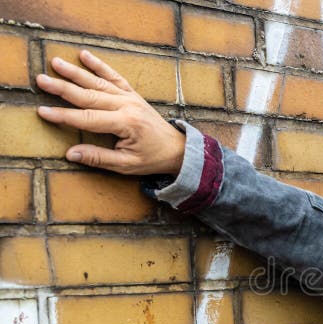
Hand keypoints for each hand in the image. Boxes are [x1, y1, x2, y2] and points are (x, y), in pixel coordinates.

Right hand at [36, 50, 185, 175]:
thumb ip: (99, 158)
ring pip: (98, 82)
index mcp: (125, 123)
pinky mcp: (133, 94)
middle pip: (89, 95)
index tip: (43, 112)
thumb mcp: (127, 165)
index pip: (88, 118)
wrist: (178, 149)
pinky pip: (114, 77)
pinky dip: (100, 65)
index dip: (63, 116)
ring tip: (56, 62)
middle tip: (41, 79)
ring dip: (76, 72)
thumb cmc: (153, 158)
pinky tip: (85, 55)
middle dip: (63, 88)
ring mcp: (130, 98)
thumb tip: (70, 154)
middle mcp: (127, 106)